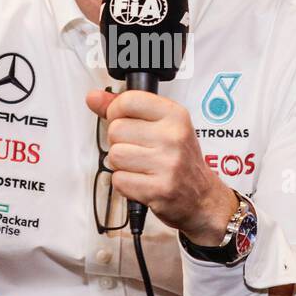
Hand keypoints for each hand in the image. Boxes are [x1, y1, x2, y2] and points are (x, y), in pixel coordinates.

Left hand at [85, 88, 239, 245]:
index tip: (124, 121)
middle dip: (120, 142)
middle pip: (116, 130)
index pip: (128, 101)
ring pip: (114, 155)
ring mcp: (167, 164)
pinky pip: (119, 180)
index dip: (116, 112)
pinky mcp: (158, 189)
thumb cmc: (180, 160)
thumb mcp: (162, 126)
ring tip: (141, 166)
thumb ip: (125, 109)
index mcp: (175, 116)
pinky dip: (125, 183)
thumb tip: (93, 97)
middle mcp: (173, 137)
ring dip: (121, 164)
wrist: (202, 198)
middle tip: (139, 150)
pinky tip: (141, 181)